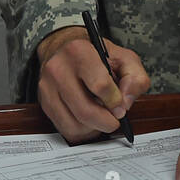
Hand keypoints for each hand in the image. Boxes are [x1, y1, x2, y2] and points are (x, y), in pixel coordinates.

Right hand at [36, 26, 150, 142]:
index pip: (100, 86)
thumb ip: (135, 78)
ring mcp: (48, 86)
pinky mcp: (44, 102)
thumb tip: (126, 102)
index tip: (120, 106)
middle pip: (85, 110)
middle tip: (114, 119)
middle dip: (106, 122)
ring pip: (74, 124)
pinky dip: (82, 131)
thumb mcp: (123, 57)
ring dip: (94, 128)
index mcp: (79, 51)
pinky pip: (65, 129)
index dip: (116, 102)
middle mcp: (58, 68)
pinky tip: (89, 121)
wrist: (64, 48)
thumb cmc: (94, 54)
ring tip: (101, 118)